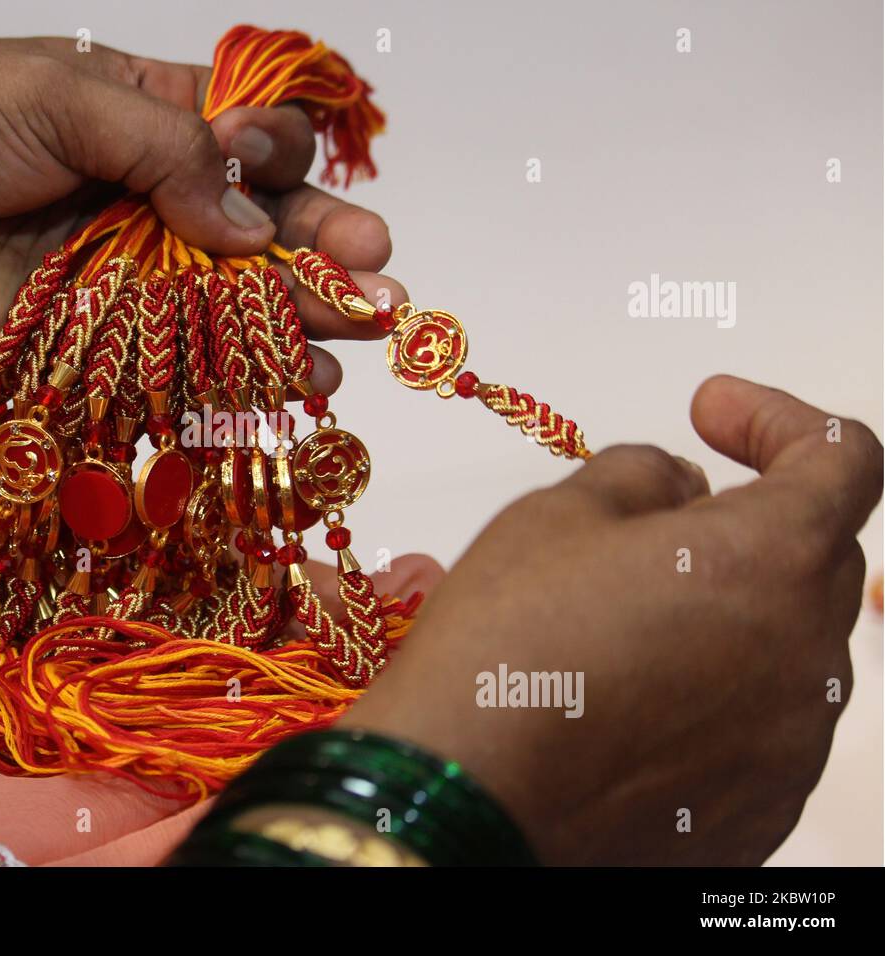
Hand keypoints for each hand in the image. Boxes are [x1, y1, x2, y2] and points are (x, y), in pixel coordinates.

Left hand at [0, 38, 406, 381]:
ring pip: (228, 299)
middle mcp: (141, 196)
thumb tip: (252, 225)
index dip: (282, 159)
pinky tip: (298, 377)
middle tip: (376, 273)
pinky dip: (236, 372)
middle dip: (319, 246)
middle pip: (253, 226)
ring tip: (360, 328)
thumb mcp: (61, 97)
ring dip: (298, 314)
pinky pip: (178, 357)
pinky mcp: (91, 338)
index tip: (283, 171)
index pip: (245, 137)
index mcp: (139, 115)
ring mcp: (119, 272)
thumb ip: (169, 152)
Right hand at [340, 375, 882, 864]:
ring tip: (623, 624)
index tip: (714, 414)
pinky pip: (759, 728)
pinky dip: (713, 696)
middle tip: (650, 525)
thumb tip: (680, 489)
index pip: (842, 460)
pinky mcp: (759, 811)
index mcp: (769, 560)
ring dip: (727, 615)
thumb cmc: (500, 650)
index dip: (781, 421)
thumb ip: (642, 474)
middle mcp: (807, 657)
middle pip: (815, 558)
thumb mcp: (554, 514)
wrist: (466, 797)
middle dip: (745, 523)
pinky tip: (630, 698)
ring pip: (784, 647)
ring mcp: (790, 746)